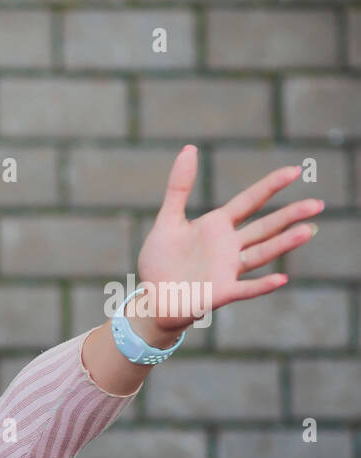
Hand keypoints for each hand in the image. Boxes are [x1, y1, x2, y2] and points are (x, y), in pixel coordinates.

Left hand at [135, 144, 322, 332]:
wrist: (152, 297)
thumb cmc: (161, 260)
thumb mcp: (167, 220)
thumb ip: (178, 187)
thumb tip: (189, 148)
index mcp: (217, 226)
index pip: (250, 201)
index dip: (270, 186)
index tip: (294, 171)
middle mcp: (229, 246)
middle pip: (264, 227)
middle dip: (289, 216)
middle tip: (317, 204)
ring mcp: (228, 269)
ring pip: (261, 254)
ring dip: (283, 244)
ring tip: (308, 231)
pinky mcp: (221, 292)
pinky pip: (246, 289)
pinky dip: (262, 285)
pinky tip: (281, 279)